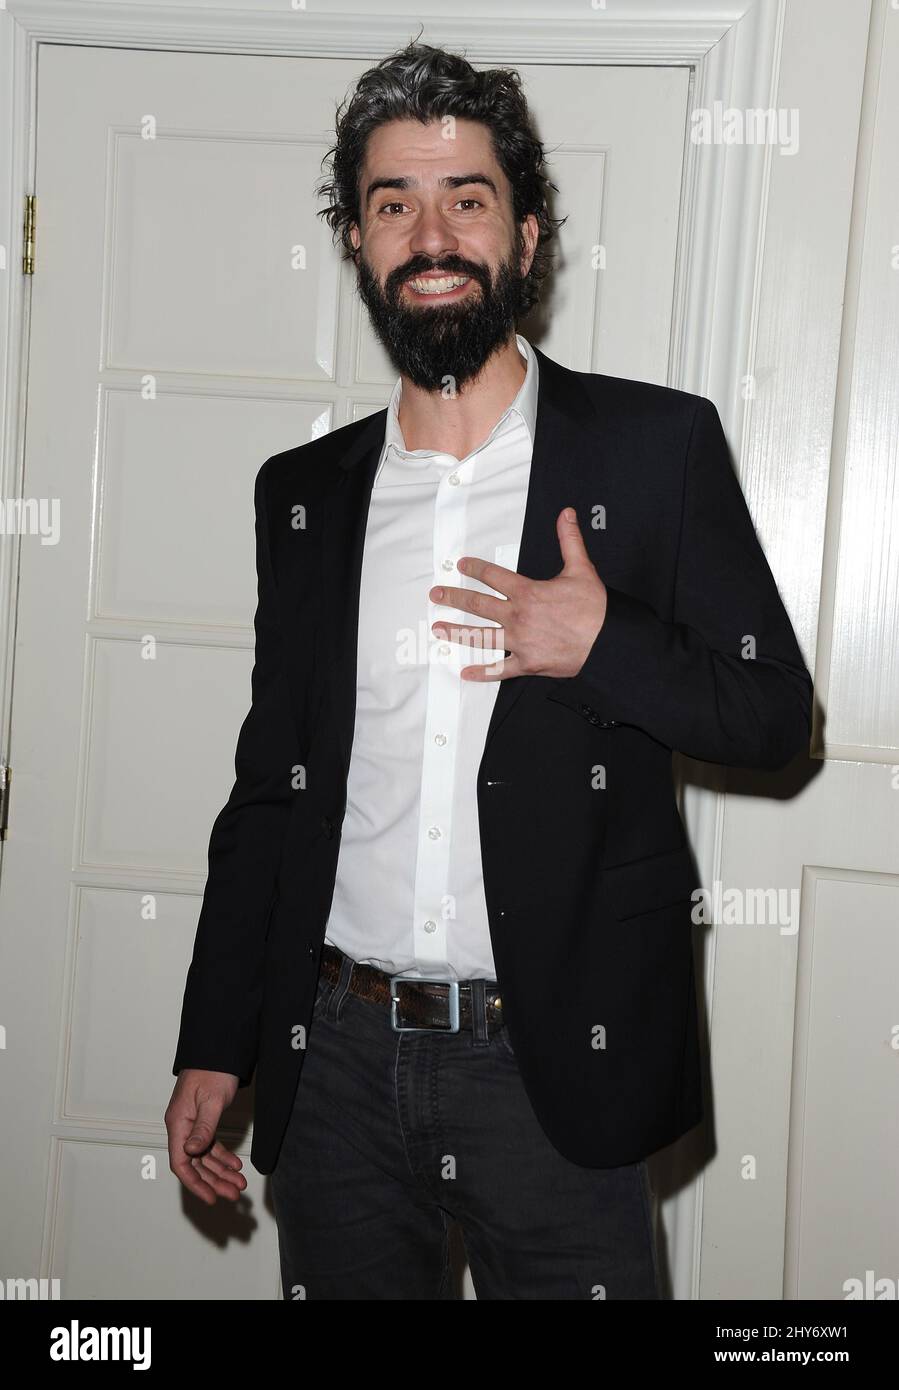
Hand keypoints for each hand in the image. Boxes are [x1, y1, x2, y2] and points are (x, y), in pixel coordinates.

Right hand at [166, 1069, 245, 1204]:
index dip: (195, 1183)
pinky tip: (235, 1165)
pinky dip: (222, 1156)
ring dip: (221, 1172)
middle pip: (195, 1164)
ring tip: (239, 1184)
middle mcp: (182, 1127)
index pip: (181, 1163)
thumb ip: (203, 1128)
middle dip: (214, 1181)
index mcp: (178, 1124)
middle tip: (234, 1194)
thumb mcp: (212, 1100)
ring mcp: (192, 1125)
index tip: (211, 1197)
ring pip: (204, 1157)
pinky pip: (210, 1145)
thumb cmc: (213, 1070)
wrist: (219, 1050)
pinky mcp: (203, 1121)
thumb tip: (190, 1152)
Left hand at [429, 507, 606, 680]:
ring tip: (438, 628)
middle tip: (436, 595)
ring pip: (481, 636)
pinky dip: (482, 672)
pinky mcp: (527, 663)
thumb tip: (566, 514)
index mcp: (528, 593)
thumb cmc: (595, 609)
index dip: (475, 569)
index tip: (462, 566)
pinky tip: (466, 672)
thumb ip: (569, 540)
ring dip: (457, 632)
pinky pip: (500, 670)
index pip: (494, 576)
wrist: (608, 642)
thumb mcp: (581, 569)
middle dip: (454, 598)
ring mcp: (520, 641)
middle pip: (479, 605)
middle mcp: (518, 617)